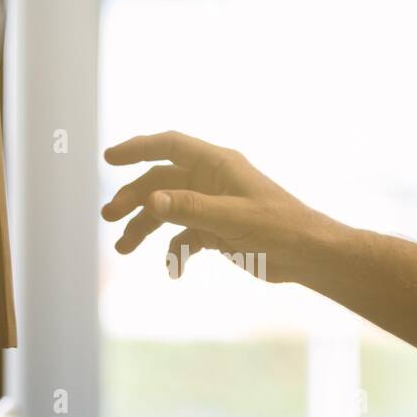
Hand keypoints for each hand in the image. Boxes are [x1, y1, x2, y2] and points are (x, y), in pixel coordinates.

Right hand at [101, 131, 339, 283]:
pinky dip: (174, 252)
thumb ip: (191, 208)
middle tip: (108, 215)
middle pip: (160, 182)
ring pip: (167, 211)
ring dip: (144, 228)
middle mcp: (212, 181)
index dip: (138, 148)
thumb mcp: (233, 218)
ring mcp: (212, 206)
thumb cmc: (280, 228)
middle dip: (133, 197)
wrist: (309, 256)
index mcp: (218, 165)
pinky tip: (172, 269)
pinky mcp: (217, 231)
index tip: (109, 159)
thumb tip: (150, 200)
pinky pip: (184, 237)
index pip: (170, 146)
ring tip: (122, 248)